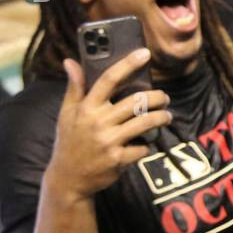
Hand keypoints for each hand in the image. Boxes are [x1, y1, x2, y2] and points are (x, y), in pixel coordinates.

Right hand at [45, 51, 171, 199]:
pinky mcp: (118, 160)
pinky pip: (143, 147)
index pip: (109, 79)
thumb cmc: (69, 142)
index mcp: (86, 107)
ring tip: (166, 116)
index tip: (144, 53)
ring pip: (146, 122)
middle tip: (164, 97)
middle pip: (136, 101)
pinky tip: (146, 143)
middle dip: (157, 97)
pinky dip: (147, 145)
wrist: (68, 179)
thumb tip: (70, 61)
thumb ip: (74, 87)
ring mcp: (109, 141)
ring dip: (162, 117)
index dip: (128, 64)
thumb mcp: (67, 114)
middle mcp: (98, 122)